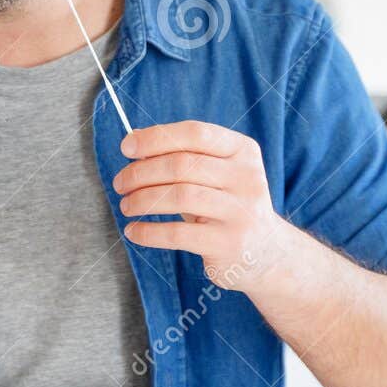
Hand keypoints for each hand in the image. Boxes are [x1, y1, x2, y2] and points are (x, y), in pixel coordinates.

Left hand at [113, 121, 288, 289]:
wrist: (265, 253)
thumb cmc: (227, 206)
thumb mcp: (215, 176)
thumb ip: (182, 156)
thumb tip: (134, 142)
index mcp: (243, 151)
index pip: (195, 133)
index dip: (156, 137)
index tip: (126, 148)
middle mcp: (246, 177)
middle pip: (182, 165)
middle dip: (141, 172)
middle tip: (120, 183)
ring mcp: (240, 211)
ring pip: (179, 196)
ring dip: (142, 199)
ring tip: (126, 205)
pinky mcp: (228, 243)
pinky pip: (178, 233)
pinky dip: (148, 232)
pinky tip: (134, 231)